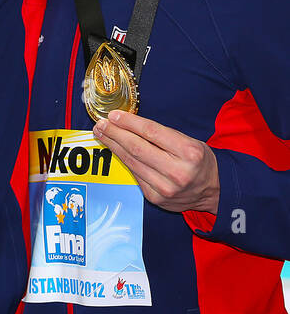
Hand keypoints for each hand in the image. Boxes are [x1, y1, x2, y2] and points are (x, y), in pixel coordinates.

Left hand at [93, 109, 220, 213]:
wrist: (213, 191)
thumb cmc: (199, 161)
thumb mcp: (190, 142)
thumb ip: (162, 134)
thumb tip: (128, 122)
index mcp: (189, 152)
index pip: (151, 132)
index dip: (129, 122)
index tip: (113, 115)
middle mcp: (178, 171)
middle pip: (137, 147)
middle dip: (114, 133)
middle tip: (100, 124)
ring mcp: (165, 187)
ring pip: (132, 161)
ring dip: (113, 146)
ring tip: (102, 134)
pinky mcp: (155, 197)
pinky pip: (134, 174)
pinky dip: (123, 159)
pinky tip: (115, 150)